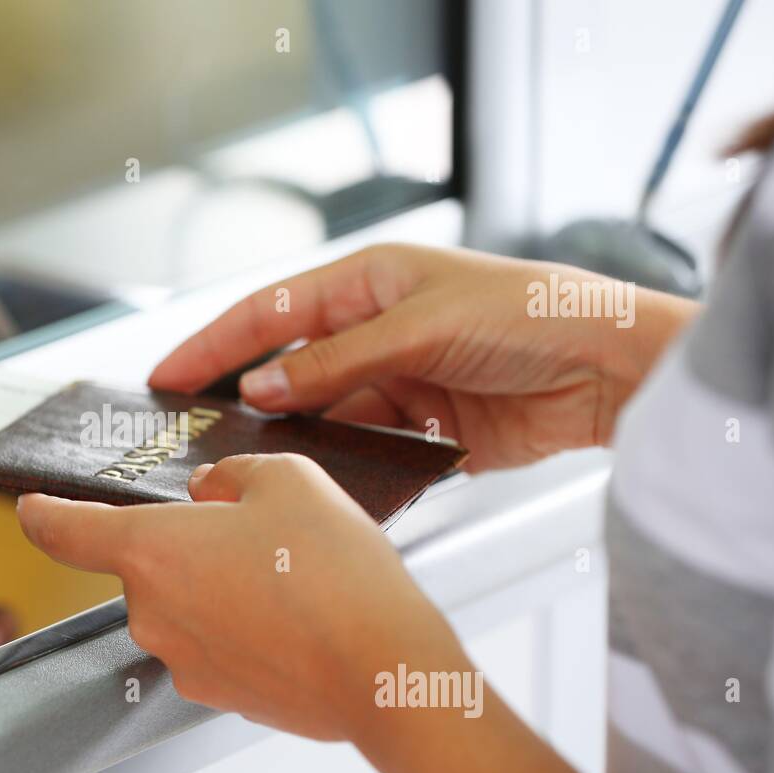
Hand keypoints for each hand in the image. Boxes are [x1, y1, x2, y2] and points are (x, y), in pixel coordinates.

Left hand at [18, 456, 678, 772]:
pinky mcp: (215, 693)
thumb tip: (212, 494)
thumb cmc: (337, 576)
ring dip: (220, 585)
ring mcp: (182, 659)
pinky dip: (242, 625)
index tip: (31, 507)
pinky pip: (214, 642)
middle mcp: (152, 611)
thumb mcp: (289, 480)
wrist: (384, 672)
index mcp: (151, 549)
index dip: (43, 513)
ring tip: (291, 579)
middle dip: (189, 542)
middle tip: (257, 533)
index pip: (65, 529)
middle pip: (147, 562)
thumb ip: (234, 476)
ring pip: (185, 602)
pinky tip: (294, 616)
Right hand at [149, 244, 698, 470]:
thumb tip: (261, 388)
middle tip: (190, 437)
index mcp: (367, 284)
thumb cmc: (527, 314)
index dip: (214, 345)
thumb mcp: (420, 326)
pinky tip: (317, 489)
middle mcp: (375, 333)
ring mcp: (397, 384)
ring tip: (250, 473)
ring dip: (294, 444)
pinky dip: (343, 471)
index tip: (165, 377)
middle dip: (242, 403)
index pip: (270, 314)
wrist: (608, 369)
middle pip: (289, 371)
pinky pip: (365, 453)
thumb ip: (336, 362)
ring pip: (323, 419)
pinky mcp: (424, 432)